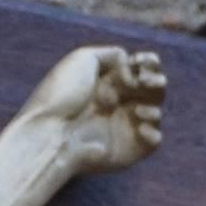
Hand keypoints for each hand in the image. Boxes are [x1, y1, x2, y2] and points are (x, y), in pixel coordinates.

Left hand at [39, 43, 166, 172]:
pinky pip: (152, 142)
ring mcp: (122, 129)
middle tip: (144, 81)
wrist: (48, 132)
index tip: (140, 61)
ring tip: (138, 109)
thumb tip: (131, 63)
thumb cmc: (61, 95)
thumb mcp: (82, 59)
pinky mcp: (127, 151)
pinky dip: (153, 132)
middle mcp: (117, 105)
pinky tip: (139, 124)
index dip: (149, 62)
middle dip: (157, 80)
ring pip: (155, 113)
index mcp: (108, 84)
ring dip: (154, 106)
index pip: (140, 70)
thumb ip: (111, 54)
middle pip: (153, 89)